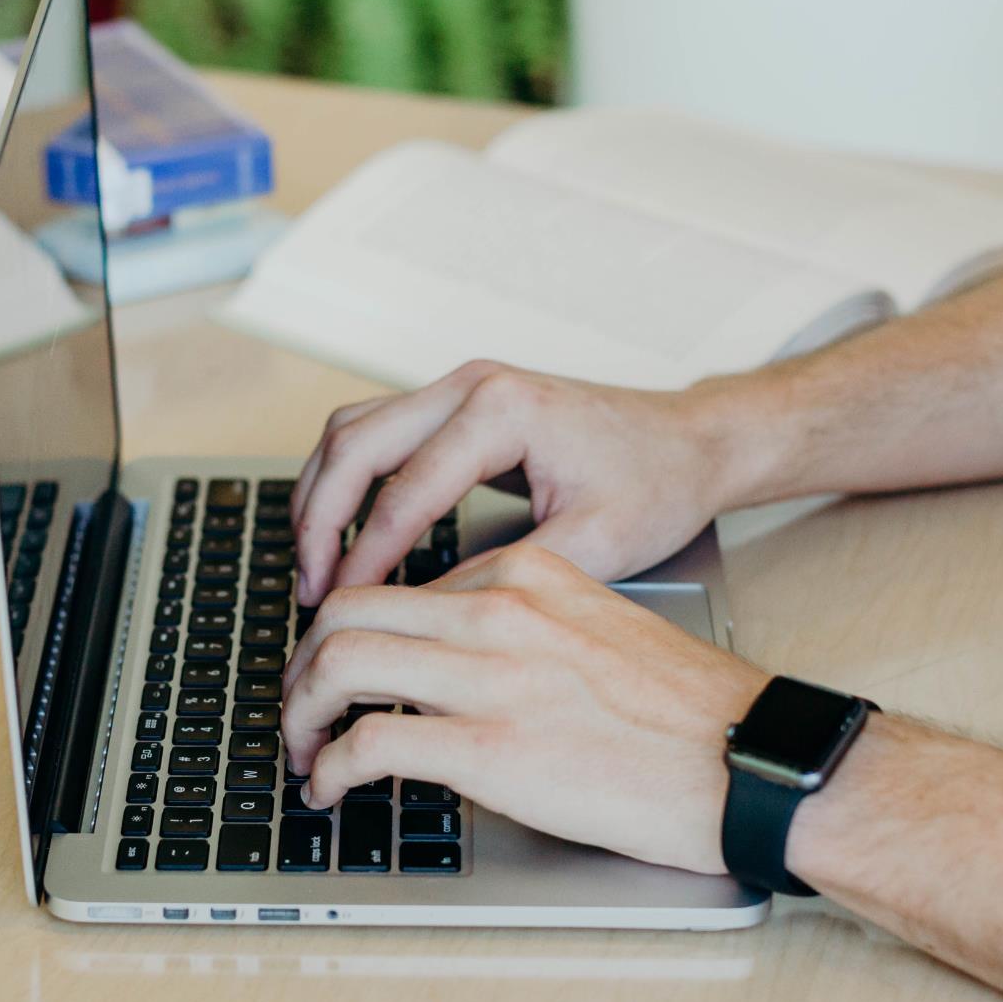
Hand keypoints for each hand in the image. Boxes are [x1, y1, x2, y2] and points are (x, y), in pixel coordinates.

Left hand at [280, 543, 766, 874]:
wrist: (748, 762)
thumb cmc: (684, 715)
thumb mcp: (592, 632)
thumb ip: (520, 631)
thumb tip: (448, 664)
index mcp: (524, 576)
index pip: (396, 588)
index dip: (348, 636)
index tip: (337, 677)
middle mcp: (498, 612)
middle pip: (344, 612)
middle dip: (301, 666)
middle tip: (297, 710)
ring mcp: (490, 678)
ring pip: (336, 666)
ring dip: (298, 714)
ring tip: (301, 752)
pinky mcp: (490, 749)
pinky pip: (367, 745)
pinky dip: (328, 770)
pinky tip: (329, 791)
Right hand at [290, 360, 758, 605]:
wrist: (692, 442)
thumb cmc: (657, 483)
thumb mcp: (595, 545)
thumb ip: (509, 578)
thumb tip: (429, 616)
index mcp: (504, 411)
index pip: (406, 489)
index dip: (365, 555)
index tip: (342, 608)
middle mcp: (472, 385)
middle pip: (354, 442)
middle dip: (320, 519)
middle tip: (310, 587)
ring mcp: (460, 388)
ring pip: (352, 430)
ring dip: (322, 494)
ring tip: (312, 564)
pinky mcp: (458, 405)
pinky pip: (376, 434)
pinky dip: (347, 481)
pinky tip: (341, 532)